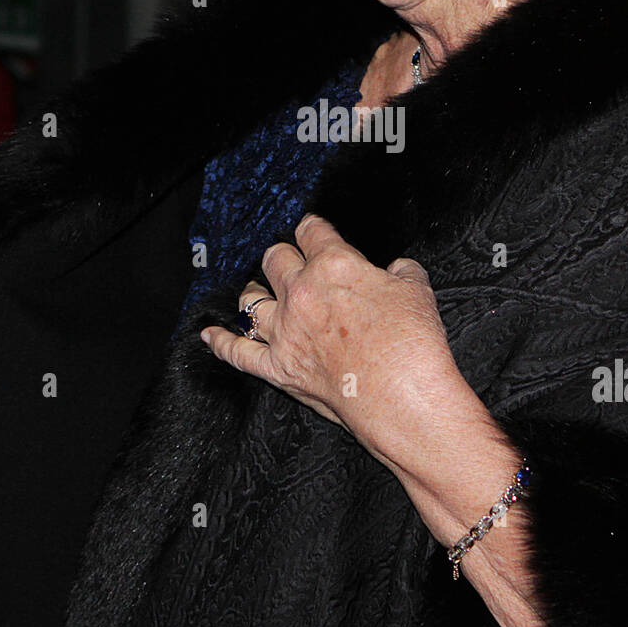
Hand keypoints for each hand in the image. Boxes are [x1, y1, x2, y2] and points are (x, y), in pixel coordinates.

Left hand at [200, 213, 459, 464]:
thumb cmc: (412, 345)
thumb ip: (401, 271)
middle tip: (292, 260)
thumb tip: (395, 271)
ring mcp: (285, 332)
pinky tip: (210, 335)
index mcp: (334, 265)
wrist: (403, 399)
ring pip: (251, 301)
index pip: (312, 231)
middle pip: (275, 259)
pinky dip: (221, 343)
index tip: (313, 229)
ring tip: (259, 291)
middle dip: (283, 256)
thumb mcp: (417, 290)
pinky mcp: (278, 368)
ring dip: (255, 292)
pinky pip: (237, 353)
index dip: (313, 227)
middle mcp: (301, 293)